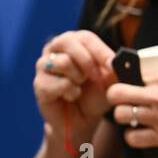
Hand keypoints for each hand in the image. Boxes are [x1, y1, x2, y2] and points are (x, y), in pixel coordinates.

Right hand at [33, 30, 116, 144]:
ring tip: (80, 87)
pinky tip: (71, 96)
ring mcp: (43, 66)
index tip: (112, 65)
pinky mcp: (39, 84)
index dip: (100, 50)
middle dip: (87, 61)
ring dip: (79, 77)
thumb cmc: (96, 94)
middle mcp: (54, 49)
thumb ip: (115, 67)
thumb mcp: (111, 80)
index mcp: (74, 42)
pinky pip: (58, 82)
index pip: (85, 37)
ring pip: (63, 62)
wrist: (83, 119)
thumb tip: (119, 59)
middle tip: (96, 77)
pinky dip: (71, 92)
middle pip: (67, 42)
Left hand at [105, 57, 157, 155]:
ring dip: (124, 117)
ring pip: (121, 116)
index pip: (132, 72)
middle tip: (123, 98)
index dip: (127, 76)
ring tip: (132, 116)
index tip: (128, 79)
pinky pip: (134, 139)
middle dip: (116, 95)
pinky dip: (134, 137)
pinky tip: (142, 134)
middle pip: (117, 94)